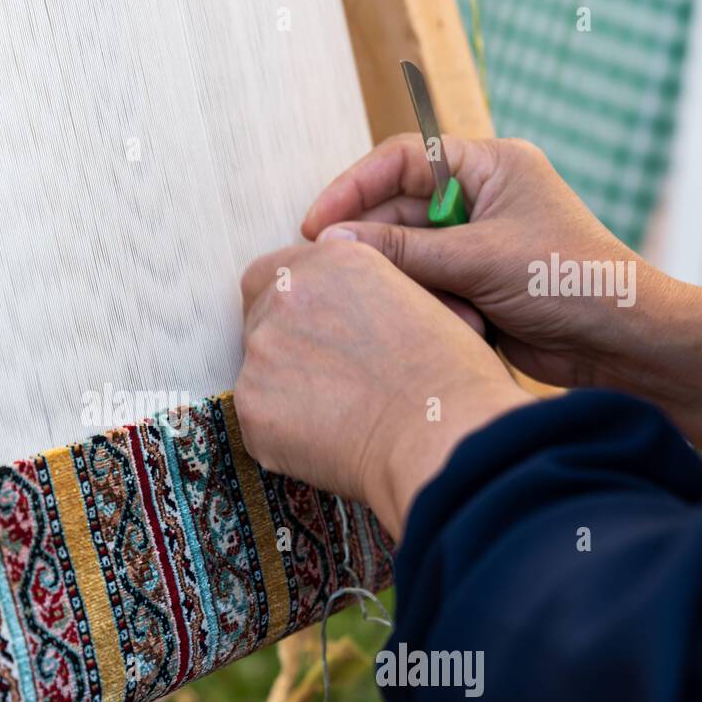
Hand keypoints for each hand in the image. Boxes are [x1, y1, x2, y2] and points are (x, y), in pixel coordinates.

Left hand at [235, 238, 530, 538]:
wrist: (441, 435)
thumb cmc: (451, 377)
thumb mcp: (419, 301)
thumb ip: (369, 292)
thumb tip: (353, 306)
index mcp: (332, 260)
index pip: (274, 274)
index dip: (290, 305)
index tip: (308, 331)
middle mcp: (287, 295)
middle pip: (258, 318)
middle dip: (285, 346)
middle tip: (326, 380)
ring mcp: (262, 350)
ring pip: (256, 369)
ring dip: (284, 389)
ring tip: (338, 415)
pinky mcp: (250, 405)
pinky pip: (257, 418)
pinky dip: (283, 432)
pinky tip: (328, 441)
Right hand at [303, 134, 701, 463]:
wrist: (621, 344)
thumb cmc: (571, 280)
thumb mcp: (479, 258)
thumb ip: (402, 250)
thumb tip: (332, 242)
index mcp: (489, 166)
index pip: (403, 160)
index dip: (354, 187)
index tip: (317, 221)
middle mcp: (479, 199)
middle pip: (397, 209)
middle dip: (367, 240)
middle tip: (325, 268)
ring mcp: (475, 245)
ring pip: (405, 253)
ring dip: (395, 278)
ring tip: (369, 299)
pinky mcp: (472, 287)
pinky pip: (422, 287)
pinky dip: (415, 303)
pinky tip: (407, 320)